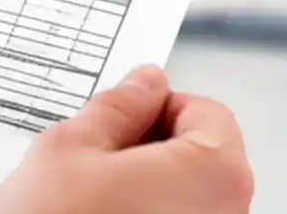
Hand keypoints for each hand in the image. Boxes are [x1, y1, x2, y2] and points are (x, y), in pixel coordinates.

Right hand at [0, 67, 252, 213]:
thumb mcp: (71, 147)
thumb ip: (117, 107)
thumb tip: (142, 86)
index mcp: (215, 173)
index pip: (206, 111)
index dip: (155, 106)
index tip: (122, 117)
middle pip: (200, 157)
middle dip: (148, 150)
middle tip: (96, 160)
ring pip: (183, 196)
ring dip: (142, 189)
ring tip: (90, 200)